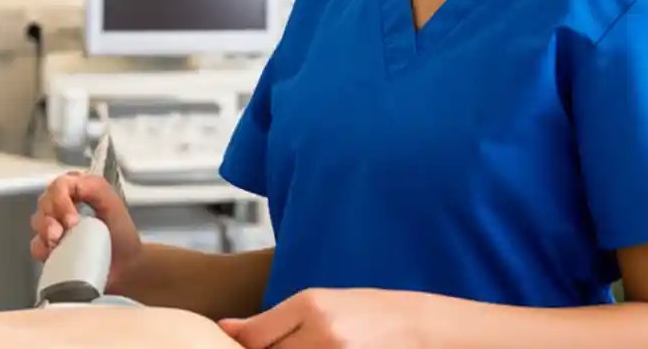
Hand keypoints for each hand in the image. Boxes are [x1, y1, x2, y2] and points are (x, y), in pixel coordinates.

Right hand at [29, 170, 142, 292]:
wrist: (125, 267)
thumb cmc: (122, 236)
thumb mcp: (113, 203)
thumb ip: (95, 187)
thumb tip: (74, 185)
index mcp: (78, 190)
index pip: (58, 186)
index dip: (60, 201)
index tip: (73, 220)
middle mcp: (64, 205)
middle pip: (44, 202)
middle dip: (51, 217)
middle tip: (65, 231)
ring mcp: (57, 226)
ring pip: (38, 221)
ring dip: (46, 232)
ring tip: (59, 242)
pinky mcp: (52, 247)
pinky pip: (36, 244)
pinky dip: (42, 248)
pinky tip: (54, 252)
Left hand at [218, 288, 421, 348]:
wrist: (423, 328)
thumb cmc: (368, 312)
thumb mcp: (321, 303)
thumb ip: (273, 319)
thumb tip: (225, 328)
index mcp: (310, 305)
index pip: (254, 337)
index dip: (243, 346)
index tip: (241, 346)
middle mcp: (322, 334)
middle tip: (288, 343)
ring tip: (305, 346)